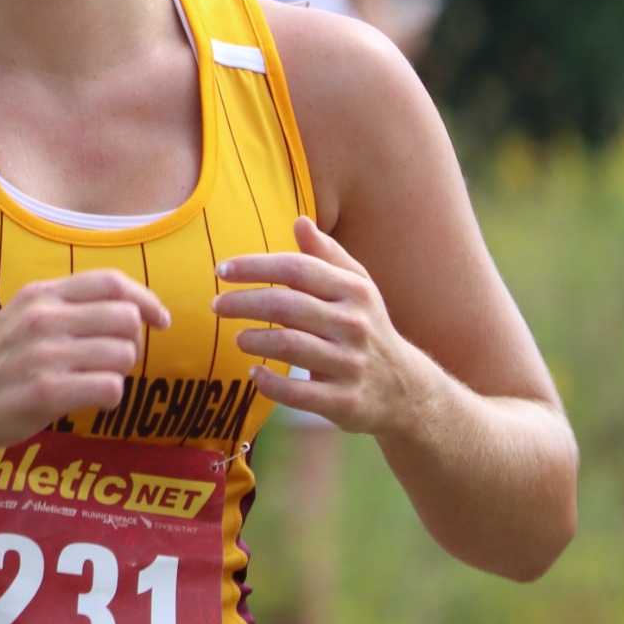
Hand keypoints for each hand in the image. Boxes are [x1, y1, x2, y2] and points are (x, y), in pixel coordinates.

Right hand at [0, 269, 169, 455]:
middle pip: (127, 319)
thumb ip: (64, 309)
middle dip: (131, 344)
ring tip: (92, 383)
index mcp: (40, 295)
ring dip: (118, 374)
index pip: (113, 282)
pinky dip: (108, 399)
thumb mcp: (19, 318)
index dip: (146, 300)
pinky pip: (110, 389)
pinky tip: (86, 403)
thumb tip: (126, 311)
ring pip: (123, 355)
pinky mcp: (45, 393)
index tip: (159, 320)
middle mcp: (44, 319)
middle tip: (111, 362)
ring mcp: (45, 355)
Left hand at [212, 216, 439, 437]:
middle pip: (286, 306)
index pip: (297, 269)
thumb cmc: (367, 328)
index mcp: (354, 291)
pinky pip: (298, 393)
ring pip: (289, 346)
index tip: (221, 270)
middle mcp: (354, 324)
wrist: (406, 389)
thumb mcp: (358, 288)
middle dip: (243, 302)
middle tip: (217, 305)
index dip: (255, 267)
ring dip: (254, 339)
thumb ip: (326, 255)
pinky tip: (254, 374)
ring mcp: (350, 364)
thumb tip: (299, 221)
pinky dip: (269, 383)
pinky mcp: (345, 402)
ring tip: (238, 337)